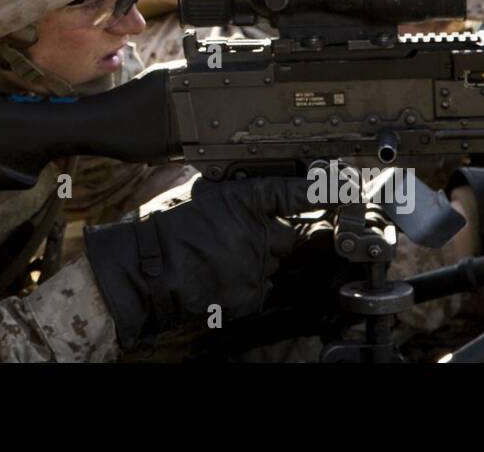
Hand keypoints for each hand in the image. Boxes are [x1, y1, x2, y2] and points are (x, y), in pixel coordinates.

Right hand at [84, 176, 309, 348]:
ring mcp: (255, 267)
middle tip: (250, 239)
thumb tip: (259, 192)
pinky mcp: (250, 295)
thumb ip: (234, 195)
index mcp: (241, 201)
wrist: (142, 272)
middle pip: (291, 236)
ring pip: (277, 265)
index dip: (320, 190)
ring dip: (261, 263)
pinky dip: (249, 284)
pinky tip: (220, 277)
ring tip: (222, 260)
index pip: (291, 192)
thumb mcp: (200, 196)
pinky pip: (263, 288)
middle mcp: (255, 233)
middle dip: (281, 238)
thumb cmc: (163, 230)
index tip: (341, 188)